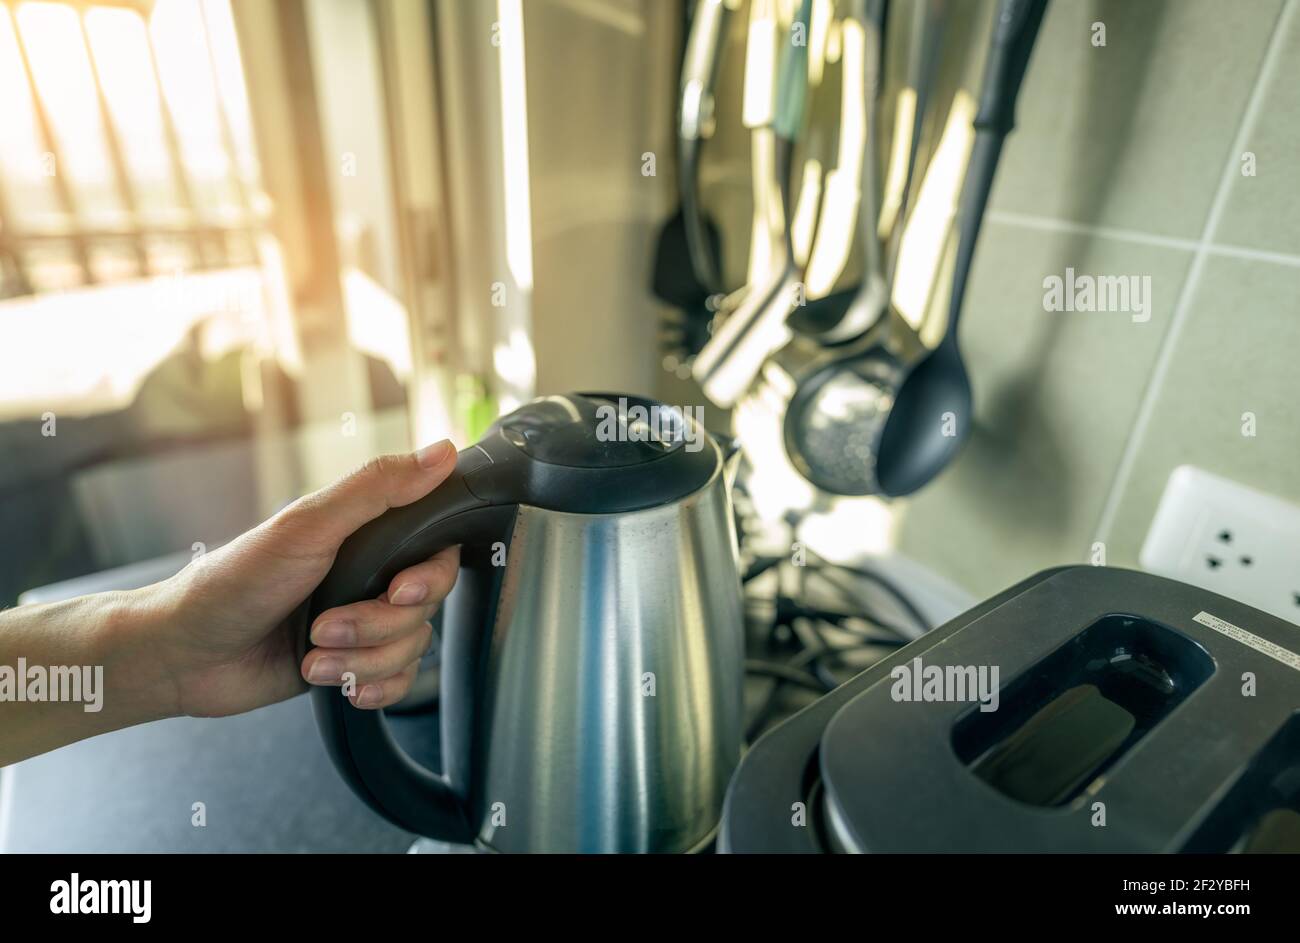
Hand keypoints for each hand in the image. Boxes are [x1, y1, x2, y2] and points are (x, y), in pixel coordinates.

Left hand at [144, 441, 460, 717]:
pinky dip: (372, 687)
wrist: (182, 656)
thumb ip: (378, 489)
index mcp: (365, 536)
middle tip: (326, 626)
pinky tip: (338, 683)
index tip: (399, 592)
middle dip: (377, 627)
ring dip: (360, 659)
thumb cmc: (231, 582)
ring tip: (313, 655)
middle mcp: (369, 577)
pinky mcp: (352, 664)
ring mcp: (362, 622)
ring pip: (410, 649)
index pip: (438, 553)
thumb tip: (441, 452)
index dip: (429, 580)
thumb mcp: (307, 526)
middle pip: (426, 609)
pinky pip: (398, 683)